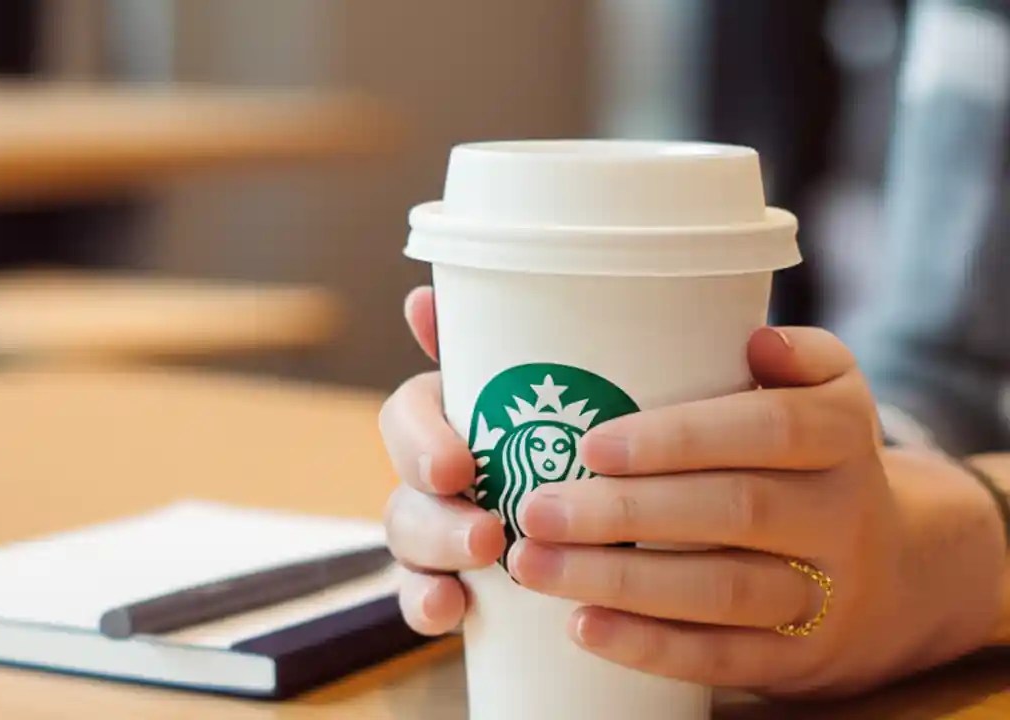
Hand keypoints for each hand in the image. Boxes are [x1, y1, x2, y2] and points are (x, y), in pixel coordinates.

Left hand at [380, 286, 1004, 695]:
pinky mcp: (802, 649)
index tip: (590, 444)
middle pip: (733, 508)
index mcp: (834, 422)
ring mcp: (826, 583)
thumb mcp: (774, 378)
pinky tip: (582, 630)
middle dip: (624, 515)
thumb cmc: (785, 445)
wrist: (886, 563)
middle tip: (530, 511)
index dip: (681, 436)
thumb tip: (446, 302)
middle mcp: (842, 501)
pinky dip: (652, 645)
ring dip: (621, 581)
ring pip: (723, 588)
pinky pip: (728, 655)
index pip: (768, 423)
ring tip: (530, 569)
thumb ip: (668, 333)